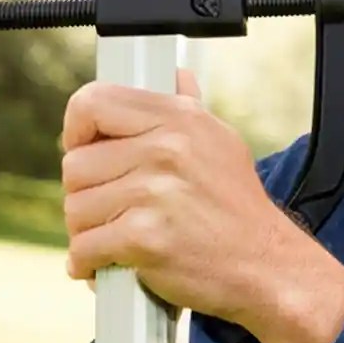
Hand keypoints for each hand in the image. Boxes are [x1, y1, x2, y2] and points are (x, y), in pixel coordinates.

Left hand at [59, 69, 281, 321]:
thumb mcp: (221, 144)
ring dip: (89, 233)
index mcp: (181, 119)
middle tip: (115, 211)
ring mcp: (156, 192)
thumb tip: (176, 76)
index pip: (93, 102)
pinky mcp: (145, 237)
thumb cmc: (238, 210)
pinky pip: (84, 248)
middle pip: (75, 165)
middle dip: (86, 195)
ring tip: (120, 239)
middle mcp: (168, 148)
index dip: (78, 130)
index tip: (85, 150)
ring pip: (75, 209)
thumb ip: (188, 110)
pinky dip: (90, 265)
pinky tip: (111, 265)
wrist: (267, 266)